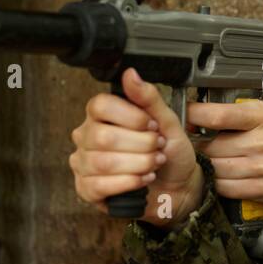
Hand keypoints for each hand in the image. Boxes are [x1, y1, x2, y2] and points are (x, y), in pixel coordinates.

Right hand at [69, 67, 204, 226]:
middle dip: (141, 145)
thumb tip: (130, 74)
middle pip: (103, 137)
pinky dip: (128, 182)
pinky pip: (99, 185)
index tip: (152, 125)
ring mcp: (84, 163)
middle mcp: (87, 136)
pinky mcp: (87, 189)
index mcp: (101, 115)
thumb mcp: (167, 121)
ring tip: (153, 163)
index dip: (131, 117)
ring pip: (103, 163)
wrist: (179, 186)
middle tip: (157, 147)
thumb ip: (148, 98)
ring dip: (138, 164)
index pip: (100, 106)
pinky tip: (143, 179)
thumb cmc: (170, 153)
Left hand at [187, 99, 262, 208]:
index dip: (195, 115)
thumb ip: (235, 113)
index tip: (186, 115)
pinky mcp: (260, 188)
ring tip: (219, 157)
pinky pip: (224, 186)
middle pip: (211, 146)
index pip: (218, 116)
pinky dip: (220, 181)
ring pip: (215, 168)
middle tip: (203, 142)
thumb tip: (196, 114)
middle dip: (202, 144)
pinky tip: (227, 173)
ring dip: (211, 164)